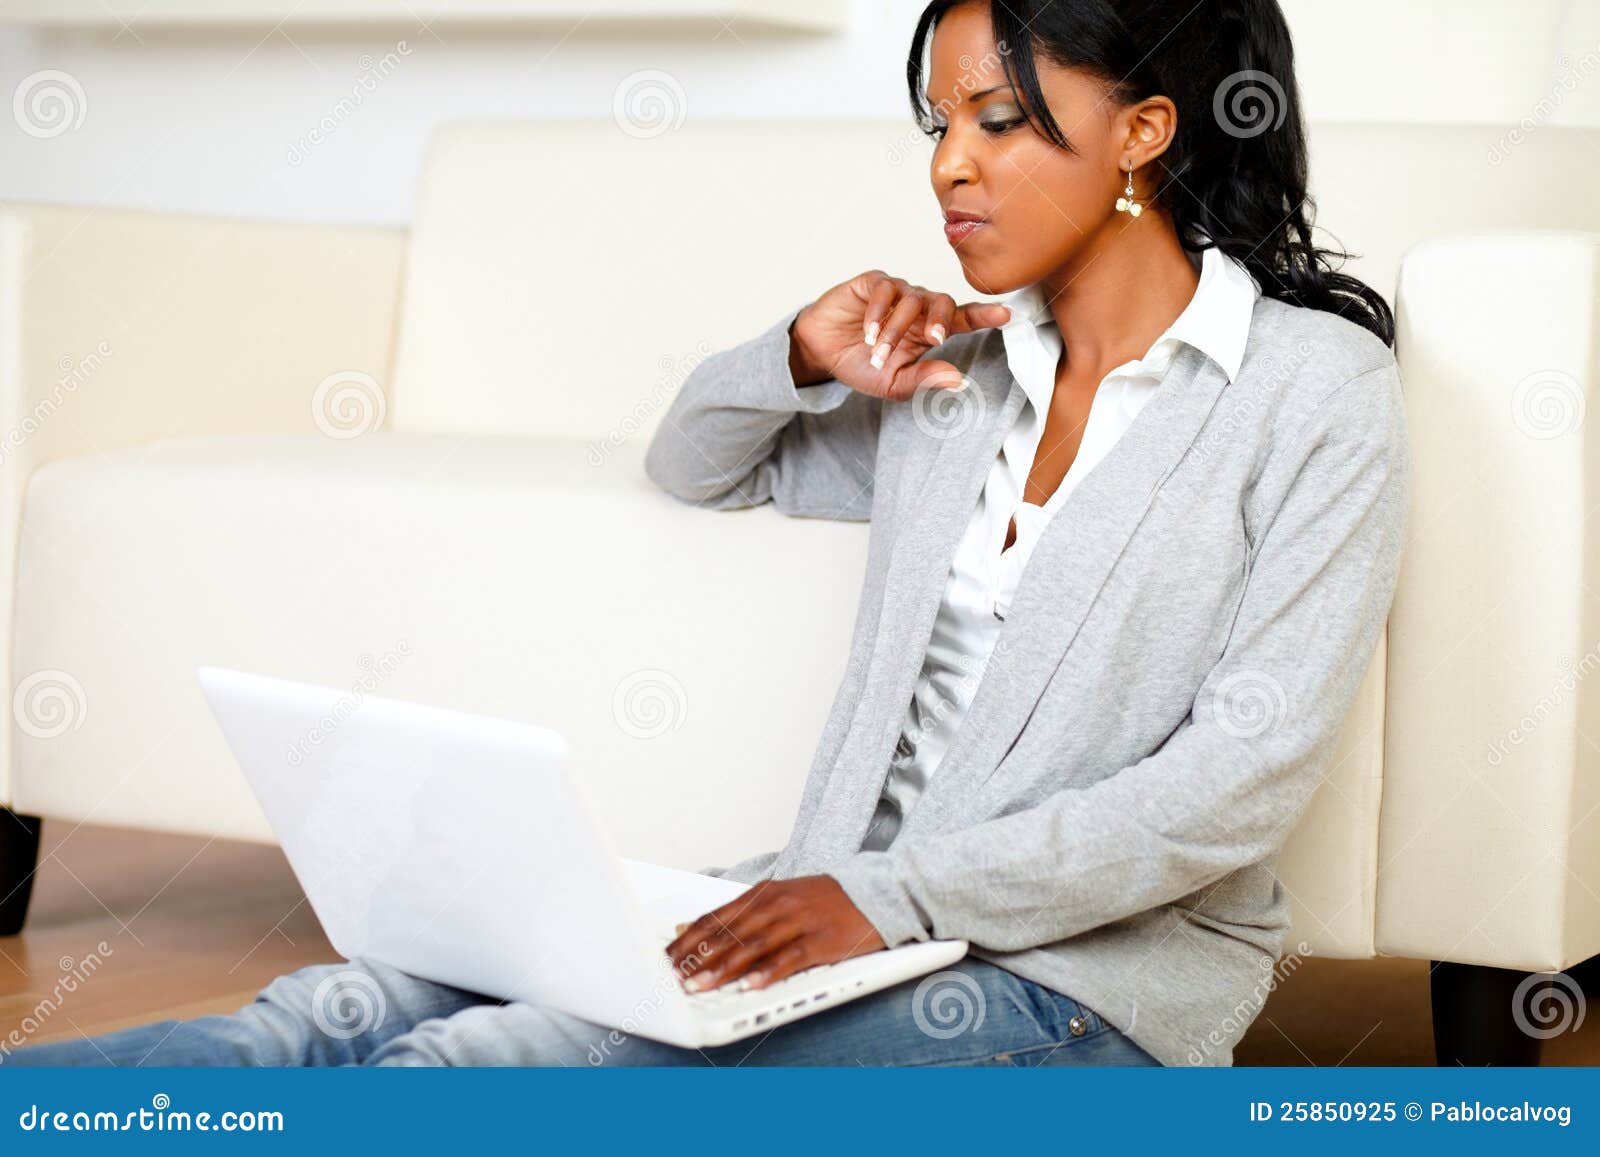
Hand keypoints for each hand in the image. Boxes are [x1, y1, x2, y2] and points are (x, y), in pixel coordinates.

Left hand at [665, 876, 886, 992]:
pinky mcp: (819, 940)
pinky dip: (767, 973)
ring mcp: (798, 921)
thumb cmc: (823, 900)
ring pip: (752, 947)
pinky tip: (751, 985)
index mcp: (763, 894)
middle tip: (674, 978)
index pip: (716, 918)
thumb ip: (741, 915)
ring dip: (723, 969)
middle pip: (729, 933)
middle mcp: (776, 905)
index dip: (689, 940)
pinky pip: (789, 958)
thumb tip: (696, 929)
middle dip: (697, 958)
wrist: (873, 892)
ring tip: (700, 986)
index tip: (667, 958)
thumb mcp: (780, 898)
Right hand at [788, 270, 1011, 400]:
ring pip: (912, 301)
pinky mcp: (872, 283)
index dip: (984, 315)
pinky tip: (868, 331)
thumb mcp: (893, 383)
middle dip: (942, 320)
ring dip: (896, 330)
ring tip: (878, 351)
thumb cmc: (860, 365)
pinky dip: (879, 312)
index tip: (1006, 313)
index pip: (963, 319)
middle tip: (935, 339)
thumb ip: (923, 380)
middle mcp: (917, 308)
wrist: (820, 353)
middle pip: (944, 302)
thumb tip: (959, 380)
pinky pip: (886, 289)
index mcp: (928, 331)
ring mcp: (896, 293)